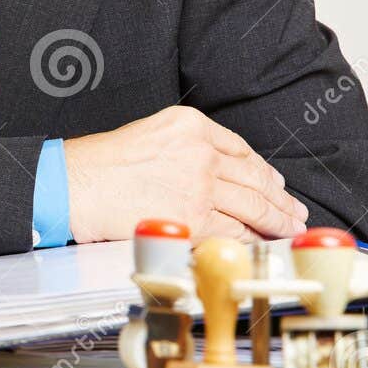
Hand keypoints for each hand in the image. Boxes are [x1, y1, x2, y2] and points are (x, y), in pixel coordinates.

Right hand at [63, 105, 308, 243]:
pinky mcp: (194, 219)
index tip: (275, 184)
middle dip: (279, 199)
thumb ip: (186, 147)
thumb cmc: (100, 164)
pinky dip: (252, 239)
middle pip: (255, 178)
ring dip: (275, 220)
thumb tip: (220, 174)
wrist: (74, 186)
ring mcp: (200, 186)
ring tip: (287, 227)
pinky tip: (261, 242)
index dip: (263, 171)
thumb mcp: (149, 134)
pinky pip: (235, 232)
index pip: (241, 150)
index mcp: (190, 125)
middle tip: (293, 210)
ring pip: (253, 206)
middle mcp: (200, 151)